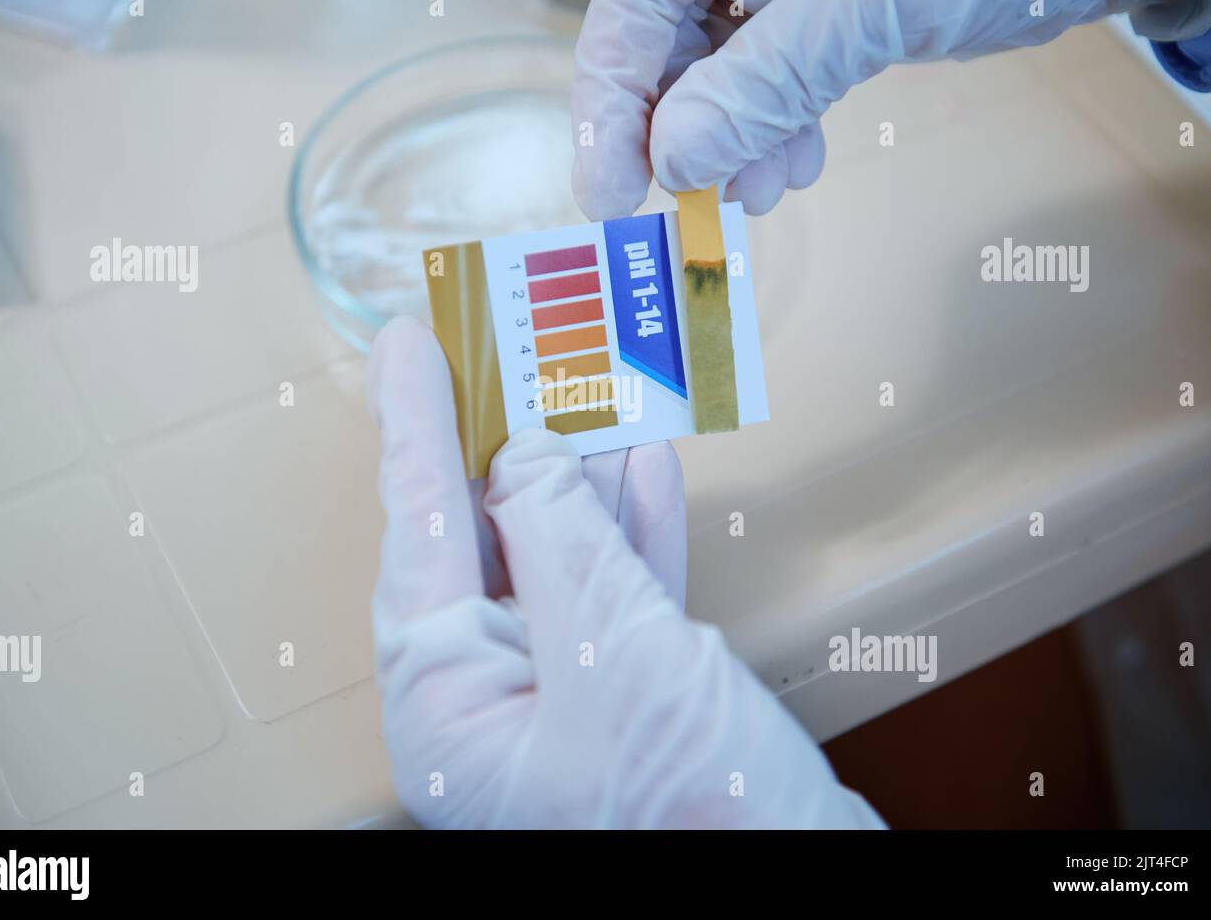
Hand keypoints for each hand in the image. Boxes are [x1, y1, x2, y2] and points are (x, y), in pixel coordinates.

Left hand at [366, 315, 882, 827]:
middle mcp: (482, 703)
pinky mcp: (615, 701)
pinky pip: (608, 598)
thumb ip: (559, 539)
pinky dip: (628, 533)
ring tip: (588, 386)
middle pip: (482, 539)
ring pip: (553, 559)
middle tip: (503, 351)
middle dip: (505, 440)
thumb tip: (522, 460)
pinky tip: (643, 469)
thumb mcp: (616, 650)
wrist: (800, 882)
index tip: (409, 345)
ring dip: (580, 474)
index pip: (417, 535)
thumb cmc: (698, 815)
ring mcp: (549, 702)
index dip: (414, 426)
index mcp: (445, 704)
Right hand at [572, 0, 1189, 217]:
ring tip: (758, 195)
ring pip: (725, 63)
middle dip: (681, 126)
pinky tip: (792, 167)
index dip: (612, 97)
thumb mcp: (869, 1)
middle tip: (688, 204)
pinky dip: (778, 126)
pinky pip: (778, 73)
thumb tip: (673, 157)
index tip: (610, 190)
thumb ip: (763, 79)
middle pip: (671, 34)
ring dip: (733, 138)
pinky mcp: (835, 8)